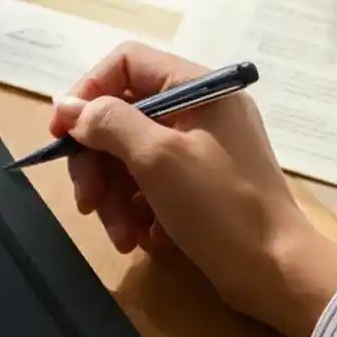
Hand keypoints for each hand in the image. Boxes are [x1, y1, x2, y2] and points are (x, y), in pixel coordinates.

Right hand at [50, 43, 336, 336]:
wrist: (275, 272)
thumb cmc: (219, 207)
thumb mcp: (156, 158)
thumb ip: (108, 123)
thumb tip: (67, 106)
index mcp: (198, 89)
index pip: (126, 64)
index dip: (86, 92)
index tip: (61, 133)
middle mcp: (198, 110)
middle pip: (120, 117)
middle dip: (96, 163)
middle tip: (87, 201)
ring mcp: (197, 148)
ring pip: (128, 156)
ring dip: (113, 197)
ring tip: (120, 235)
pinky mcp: (196, 184)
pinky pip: (147, 183)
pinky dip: (135, 210)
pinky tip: (140, 238)